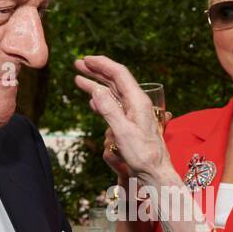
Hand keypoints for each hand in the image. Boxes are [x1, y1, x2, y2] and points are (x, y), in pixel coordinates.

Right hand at [75, 55, 168, 181]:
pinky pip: (114, 106)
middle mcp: (137, 103)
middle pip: (115, 80)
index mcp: (138, 101)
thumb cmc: (142, 155)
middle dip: (96, 71)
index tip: (86, 59)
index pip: (119, 74)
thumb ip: (109, 110)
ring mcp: (134, 113)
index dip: (102, 64)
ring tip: (79, 79)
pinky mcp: (130, 123)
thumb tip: (96, 91)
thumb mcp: (123, 132)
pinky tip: (92, 100)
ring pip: (112, 93)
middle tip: (78, 64)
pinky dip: (101, 100)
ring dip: (96, 85)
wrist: (154, 172)